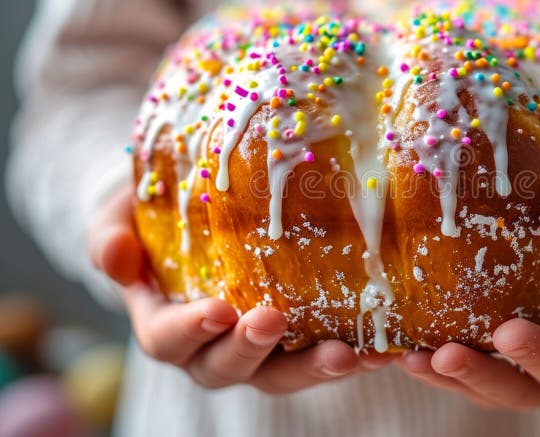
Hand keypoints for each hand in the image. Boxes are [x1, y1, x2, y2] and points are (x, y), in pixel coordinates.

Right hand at [88, 186, 395, 391]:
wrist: (198, 217)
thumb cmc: (155, 216)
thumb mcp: (121, 217)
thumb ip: (109, 236)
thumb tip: (115, 254)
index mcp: (166, 322)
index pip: (168, 340)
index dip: (190, 330)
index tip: (217, 309)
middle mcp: (211, 346)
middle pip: (227, 367)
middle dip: (251, 349)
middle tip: (274, 321)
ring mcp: (258, 348)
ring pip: (282, 373)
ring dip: (314, 367)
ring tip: (349, 354)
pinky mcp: (298, 339)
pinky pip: (321, 355)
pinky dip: (352, 355)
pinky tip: (381, 345)